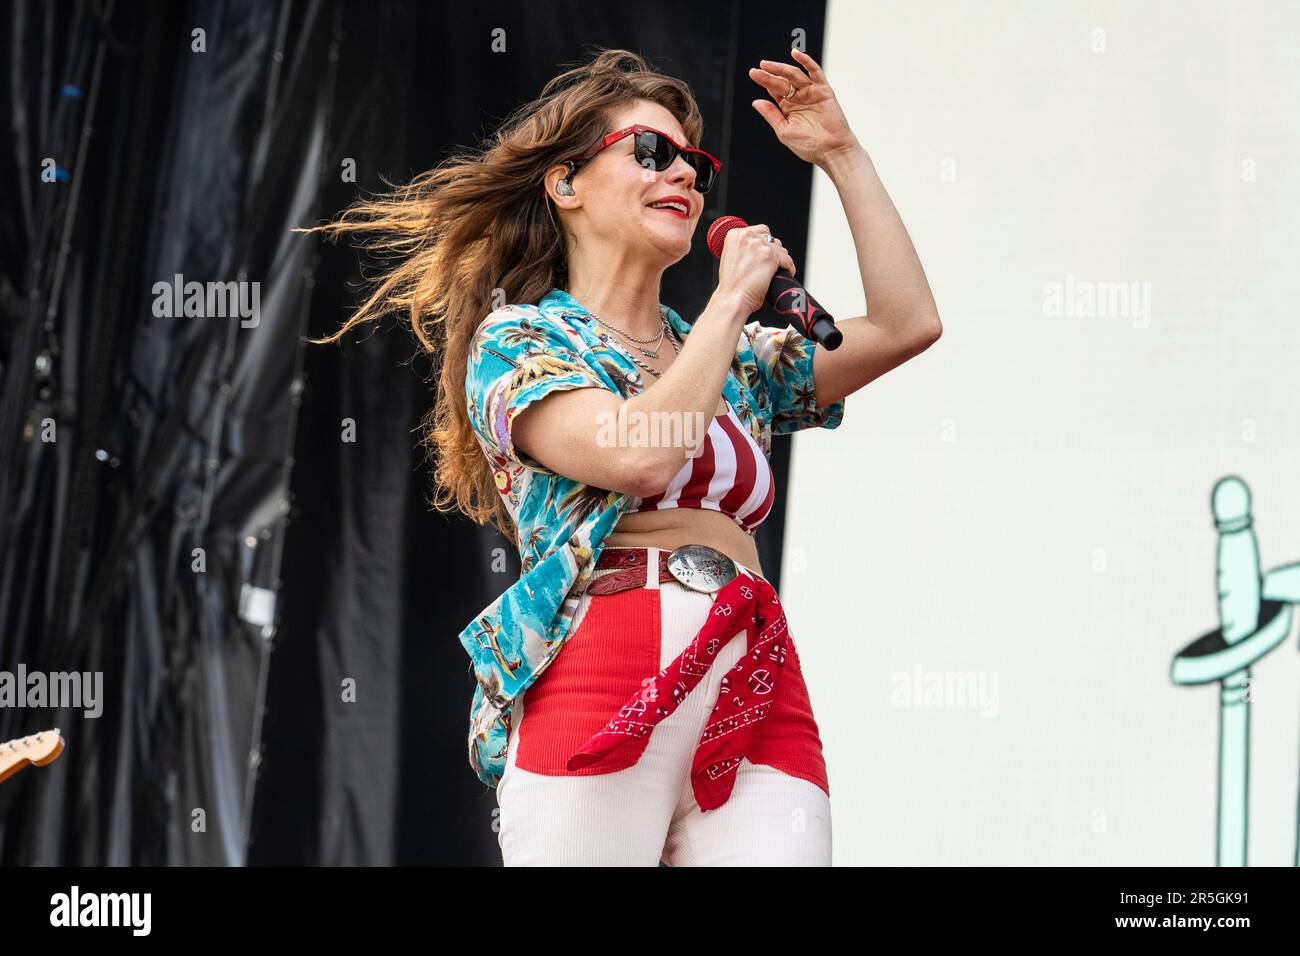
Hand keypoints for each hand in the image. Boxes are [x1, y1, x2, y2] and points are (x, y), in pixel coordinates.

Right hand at [715, 224, 796, 316]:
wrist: (732, 299)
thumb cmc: (731, 286)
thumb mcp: (731, 258)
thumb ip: (743, 249)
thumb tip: (757, 250)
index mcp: (734, 235)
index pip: (759, 231)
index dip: (764, 243)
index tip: (764, 254)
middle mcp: (747, 236)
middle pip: (771, 238)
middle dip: (773, 251)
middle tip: (770, 265)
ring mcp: (759, 245)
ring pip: (781, 249)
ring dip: (781, 260)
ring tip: (777, 271)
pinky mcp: (771, 256)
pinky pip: (787, 260)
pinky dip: (789, 268)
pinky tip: (787, 274)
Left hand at [749, 49, 860, 167]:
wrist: (831, 150)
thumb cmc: (809, 145)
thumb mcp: (783, 130)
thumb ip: (771, 114)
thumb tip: (756, 102)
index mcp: (788, 108)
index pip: (774, 90)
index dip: (764, 81)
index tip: (753, 74)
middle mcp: (799, 98)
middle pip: (782, 81)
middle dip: (769, 74)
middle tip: (758, 69)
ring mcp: (811, 92)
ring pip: (794, 75)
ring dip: (781, 68)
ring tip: (768, 65)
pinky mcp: (823, 90)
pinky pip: (815, 72)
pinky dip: (806, 62)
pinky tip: (795, 54)